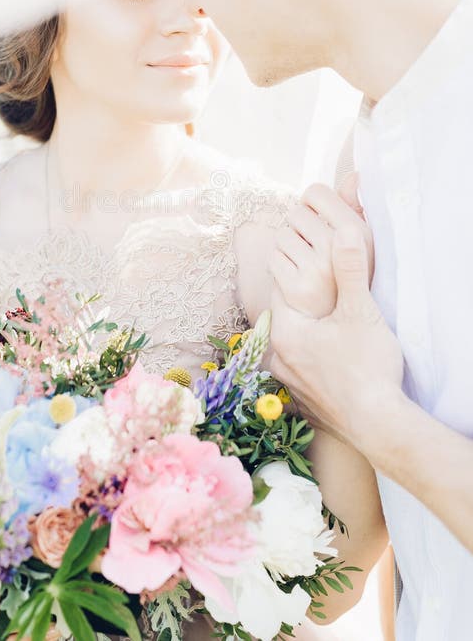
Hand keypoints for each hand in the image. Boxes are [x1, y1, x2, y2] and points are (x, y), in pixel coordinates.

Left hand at [268, 224, 403, 453]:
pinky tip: (333, 362)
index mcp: (285, 331)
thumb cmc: (367, 366)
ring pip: (292, 348)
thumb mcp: (360, 311)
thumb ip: (350, 270)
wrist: (378, 425)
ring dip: (307, 337)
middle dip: (304, 307)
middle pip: (286, 319)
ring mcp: (289, 384)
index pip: (281, 291)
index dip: (298, 276)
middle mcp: (279, 358)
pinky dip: (312, 364)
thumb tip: (345, 231)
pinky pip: (301, 373)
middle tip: (326, 300)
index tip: (313, 268)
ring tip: (330, 330)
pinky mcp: (303, 403)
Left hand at [269, 177, 372, 319]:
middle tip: (314, 256)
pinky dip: (279, 270)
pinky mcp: (298, 290)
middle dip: (300, 231)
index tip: (317, 223)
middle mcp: (340, 248)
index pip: (316, 191)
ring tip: (307, 272)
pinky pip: (273, 259)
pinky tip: (295, 285)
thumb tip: (353, 175)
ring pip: (282, 236)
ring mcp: (318, 269)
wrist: (350, 344)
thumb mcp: (363, 250)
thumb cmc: (355, 291)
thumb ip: (354, 210)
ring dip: (288, 252)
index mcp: (360, 233)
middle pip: (295, 213)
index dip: (311, 204)